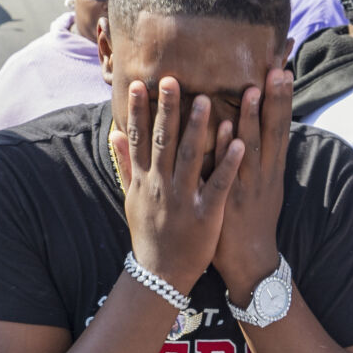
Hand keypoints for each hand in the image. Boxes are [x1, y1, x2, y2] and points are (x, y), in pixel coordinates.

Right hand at [113, 78, 241, 291]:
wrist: (160, 273)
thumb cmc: (148, 233)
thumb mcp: (131, 198)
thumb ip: (125, 164)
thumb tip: (114, 134)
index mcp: (145, 180)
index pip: (139, 139)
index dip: (138, 111)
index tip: (139, 84)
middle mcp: (161, 186)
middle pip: (163, 141)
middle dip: (167, 109)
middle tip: (172, 79)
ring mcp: (183, 199)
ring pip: (190, 158)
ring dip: (197, 128)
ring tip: (206, 100)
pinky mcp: (206, 214)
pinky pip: (217, 184)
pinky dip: (227, 163)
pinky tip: (238, 141)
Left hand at [212, 69, 292, 299]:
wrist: (249, 260)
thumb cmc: (250, 221)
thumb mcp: (261, 186)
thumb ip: (259, 157)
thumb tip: (252, 128)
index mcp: (272, 167)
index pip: (280, 125)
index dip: (284, 98)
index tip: (284, 69)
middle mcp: (265, 173)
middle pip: (274, 130)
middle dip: (277, 99)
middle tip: (278, 68)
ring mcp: (249, 186)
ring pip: (254, 146)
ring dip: (254, 117)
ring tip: (254, 88)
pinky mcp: (232, 199)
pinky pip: (230, 170)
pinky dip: (229, 149)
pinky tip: (226, 127)